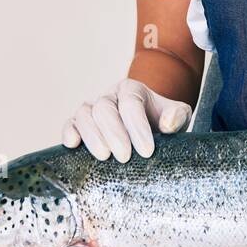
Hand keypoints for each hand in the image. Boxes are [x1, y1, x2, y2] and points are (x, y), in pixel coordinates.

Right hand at [61, 78, 191, 161]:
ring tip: (104, 156)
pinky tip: (73, 145)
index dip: (137, 127)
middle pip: (105, 108)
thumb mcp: (178, 117)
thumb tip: (168, 123)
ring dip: (92, 136)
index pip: (131, 104)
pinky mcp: (79, 123)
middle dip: (114, 133)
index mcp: (132, 90)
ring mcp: (92, 108)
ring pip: (84, 114)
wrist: (149, 129)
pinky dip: (69, 132)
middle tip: (124, 157)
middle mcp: (110, 96)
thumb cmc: (163, 123)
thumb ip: (177, 116)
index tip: (147, 151)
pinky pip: (70, 123)